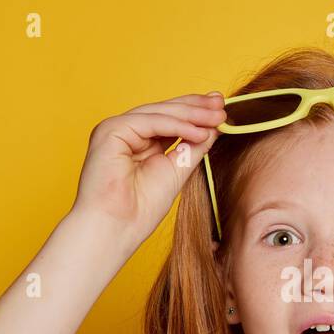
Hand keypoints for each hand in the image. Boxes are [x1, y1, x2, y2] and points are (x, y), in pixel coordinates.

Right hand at [70, 92, 225, 241]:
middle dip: (196, 107)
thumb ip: (193, 147)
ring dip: (192, 114)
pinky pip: (150, 122)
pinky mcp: (110, 131)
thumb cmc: (139, 210)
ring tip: (218, 117)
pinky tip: (200, 132)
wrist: (116, 229)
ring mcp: (115, 129)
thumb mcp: (177, 171)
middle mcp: (125, 132)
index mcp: (138, 140)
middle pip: (165, 111)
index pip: (170, 119)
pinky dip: (177, 126)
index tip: (222, 108)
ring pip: (159, 113)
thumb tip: (214, 125)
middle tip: (223, 103)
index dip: (196, 111)